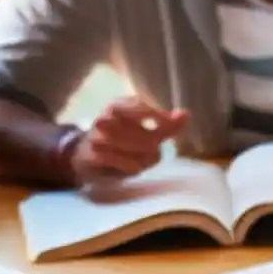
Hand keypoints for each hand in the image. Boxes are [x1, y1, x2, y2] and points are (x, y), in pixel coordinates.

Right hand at [69, 98, 188, 184]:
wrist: (86, 157)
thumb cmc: (121, 143)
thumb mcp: (146, 133)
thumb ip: (166, 126)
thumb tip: (186, 114)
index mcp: (119, 105)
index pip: (139, 105)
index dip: (156, 115)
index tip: (167, 124)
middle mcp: (106, 117)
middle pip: (138, 131)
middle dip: (149, 143)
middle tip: (153, 149)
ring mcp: (96, 135)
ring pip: (127, 146)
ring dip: (139, 157)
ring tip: (140, 161)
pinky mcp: (91, 154)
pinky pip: (115, 159)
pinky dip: (127, 166)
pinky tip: (131, 168)